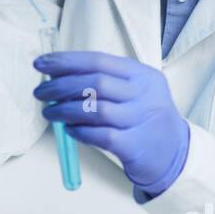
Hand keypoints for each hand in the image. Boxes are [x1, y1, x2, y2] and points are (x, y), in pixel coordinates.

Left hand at [34, 51, 189, 196]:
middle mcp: (144, 94)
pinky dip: (79, 132)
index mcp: (142, 75)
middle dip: (60, 85)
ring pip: (95, 110)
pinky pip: (100, 136)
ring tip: (49, 112)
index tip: (42, 63)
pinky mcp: (135, 146)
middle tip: (40, 91)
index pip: (99, 61)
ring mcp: (141, 120)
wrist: (174, 153)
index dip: (67, 61)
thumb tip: (58, 75)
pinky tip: (68, 130)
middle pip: (95, 83)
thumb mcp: (135, 90)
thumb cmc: (144, 117)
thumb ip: (104, 81)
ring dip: (65, 110)